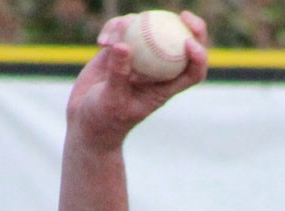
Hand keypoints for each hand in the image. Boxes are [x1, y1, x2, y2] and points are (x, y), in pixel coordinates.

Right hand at [66, 11, 210, 147]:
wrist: (85, 120)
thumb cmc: (104, 119)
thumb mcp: (112, 99)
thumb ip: (118, 73)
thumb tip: (124, 45)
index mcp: (164, 88)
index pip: (192, 73)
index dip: (199, 57)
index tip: (190, 43)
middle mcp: (156, 70)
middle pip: (180, 44)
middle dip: (189, 27)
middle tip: (182, 15)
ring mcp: (139, 58)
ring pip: (149, 31)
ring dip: (135, 25)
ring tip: (115, 35)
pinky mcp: (120, 50)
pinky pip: (122, 31)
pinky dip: (113, 30)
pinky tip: (101, 41)